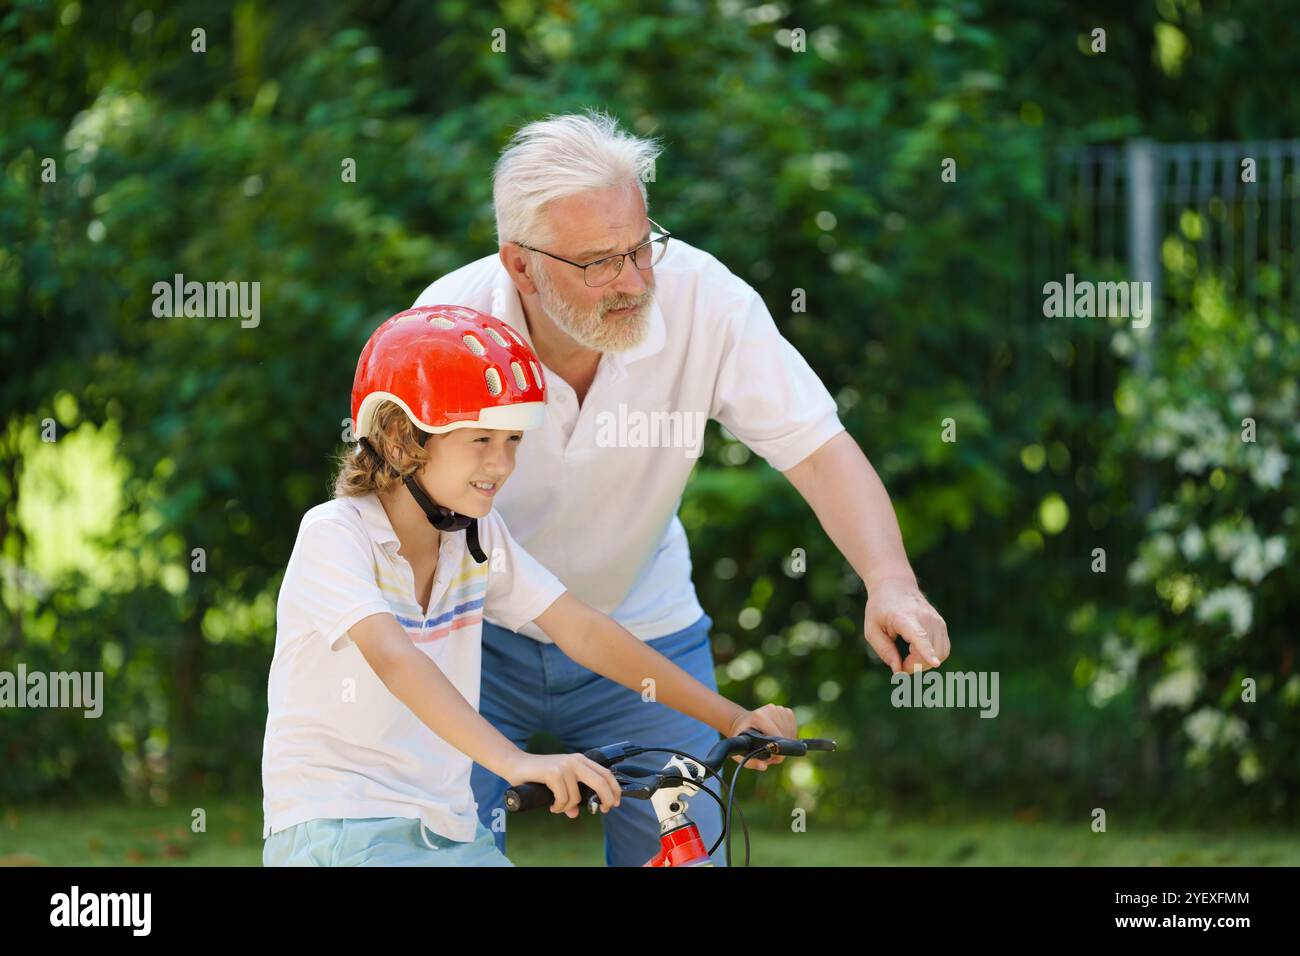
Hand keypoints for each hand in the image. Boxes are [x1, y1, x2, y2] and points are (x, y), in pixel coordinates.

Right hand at [506, 752, 621, 817]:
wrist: (516, 765)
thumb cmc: (538, 775)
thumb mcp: (559, 785)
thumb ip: (570, 796)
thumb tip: (575, 814)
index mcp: (580, 760)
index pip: (605, 773)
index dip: (615, 789)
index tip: (616, 803)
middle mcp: (575, 761)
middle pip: (601, 782)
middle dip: (606, 799)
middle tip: (603, 810)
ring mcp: (565, 766)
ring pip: (577, 797)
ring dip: (567, 808)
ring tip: (558, 807)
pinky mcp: (554, 773)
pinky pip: (563, 799)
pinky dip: (559, 807)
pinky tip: (552, 806)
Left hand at [725, 703, 797, 770]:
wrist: (742, 723)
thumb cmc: (742, 738)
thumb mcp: (741, 751)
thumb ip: (751, 762)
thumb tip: (764, 766)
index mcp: (759, 717)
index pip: (777, 738)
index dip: (777, 752)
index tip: (772, 757)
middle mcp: (770, 710)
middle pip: (786, 736)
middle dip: (781, 748)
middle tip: (770, 751)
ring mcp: (778, 708)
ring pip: (791, 732)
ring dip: (786, 741)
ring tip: (773, 743)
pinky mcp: (785, 710)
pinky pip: (793, 726)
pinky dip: (790, 734)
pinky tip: (779, 736)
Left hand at [863, 575, 950, 673]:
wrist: (894, 585)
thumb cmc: (880, 608)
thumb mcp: (871, 629)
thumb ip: (884, 651)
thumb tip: (899, 671)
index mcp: (905, 618)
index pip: (920, 636)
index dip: (927, 652)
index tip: (936, 663)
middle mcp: (926, 618)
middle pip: (931, 652)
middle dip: (916, 666)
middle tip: (899, 664)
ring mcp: (937, 620)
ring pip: (941, 653)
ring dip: (925, 662)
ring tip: (908, 655)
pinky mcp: (942, 624)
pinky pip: (944, 649)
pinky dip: (932, 656)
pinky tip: (917, 650)